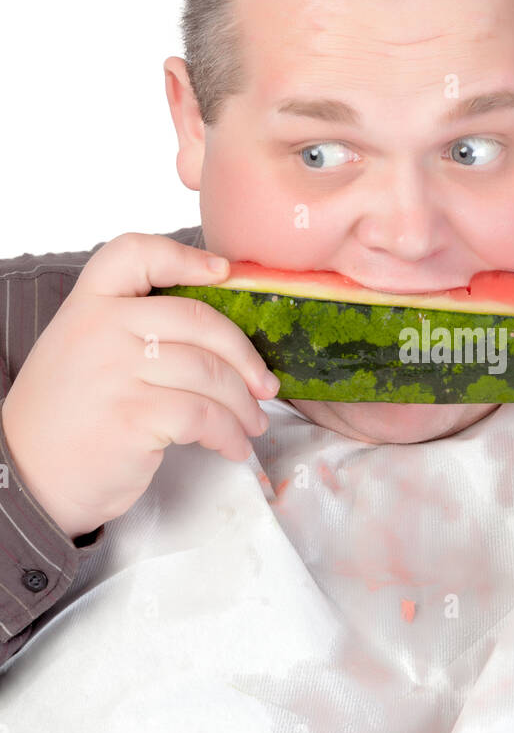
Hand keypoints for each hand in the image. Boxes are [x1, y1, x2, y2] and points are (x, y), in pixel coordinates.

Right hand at [0, 233, 279, 539]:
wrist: (29, 478)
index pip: (135, 253)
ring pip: (210, 373)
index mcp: (88, 304)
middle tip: (265, 384)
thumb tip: (218, 336)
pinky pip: (205, 416)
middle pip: (199, 320)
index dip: (186, 257)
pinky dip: (230, 434)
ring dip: (244, 404)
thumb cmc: (69, 418)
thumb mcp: (84, 352)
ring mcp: (117, 370)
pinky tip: (234, 446)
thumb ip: (131, 329)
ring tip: (253, 422)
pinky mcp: (135, 416)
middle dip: (246, 356)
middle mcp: (101, 328)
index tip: (225, 273)